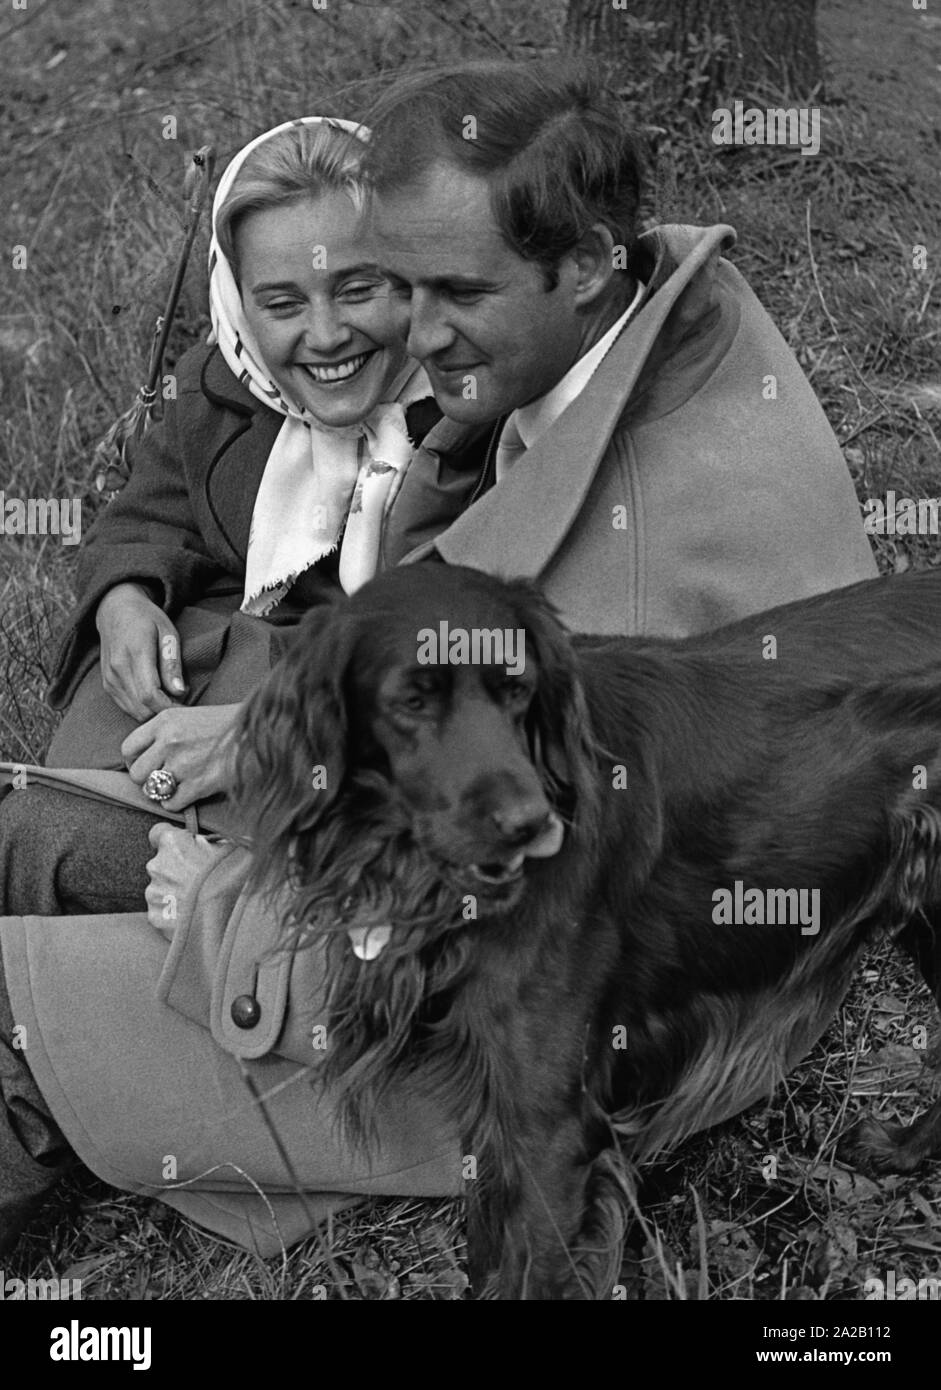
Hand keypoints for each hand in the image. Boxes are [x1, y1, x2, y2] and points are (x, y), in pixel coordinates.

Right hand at [96, 582, 187, 720]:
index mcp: (135, 653)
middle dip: (165, 713)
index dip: (170, 707)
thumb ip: (172, 663)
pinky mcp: (107, 684)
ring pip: (134, 712)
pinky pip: (126, 707)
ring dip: (155, 714)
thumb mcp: (167, 632)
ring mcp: (110, 678)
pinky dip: (143, 709)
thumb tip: (180, 692)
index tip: (187, 706)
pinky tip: (157, 699)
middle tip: (183, 705)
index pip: (150, 695)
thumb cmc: (146, 618)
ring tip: (172, 701)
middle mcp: (118, 669)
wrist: (115, 610)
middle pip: (142, 708)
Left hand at [123, 703, 240, 809]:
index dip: (134, 761)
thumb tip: (149, 753)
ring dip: (162, 793)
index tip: (144, 765)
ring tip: (175, 788)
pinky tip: (188, 795)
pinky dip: (177, 803)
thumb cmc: (229, 722)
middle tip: (160, 780)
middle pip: (137, 773)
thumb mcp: (191, 715)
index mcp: (165, 721)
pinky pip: (172, 803)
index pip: (128, 747)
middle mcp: (169, 742)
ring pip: (153, 790)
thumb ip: (166, 731)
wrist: (259, 731)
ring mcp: (183, 764)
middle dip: (147, 780)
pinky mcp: (198, 784)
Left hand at [145, 822, 226, 936]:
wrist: (229, 913)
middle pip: (161, 864)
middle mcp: (156, 865)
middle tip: (200, 881)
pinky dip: (174, 916)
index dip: (172, 843)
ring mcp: (153, 892)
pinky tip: (194, 916)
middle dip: (176, 871)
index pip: (157, 833)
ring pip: (160, 890)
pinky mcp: (155, 916)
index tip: (182, 849)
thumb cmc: (232, 875)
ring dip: (175, 894)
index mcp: (172, 842)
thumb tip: (216, 840)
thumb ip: (211, 841)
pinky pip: (163, 913)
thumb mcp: (228, 846)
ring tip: (199, 902)